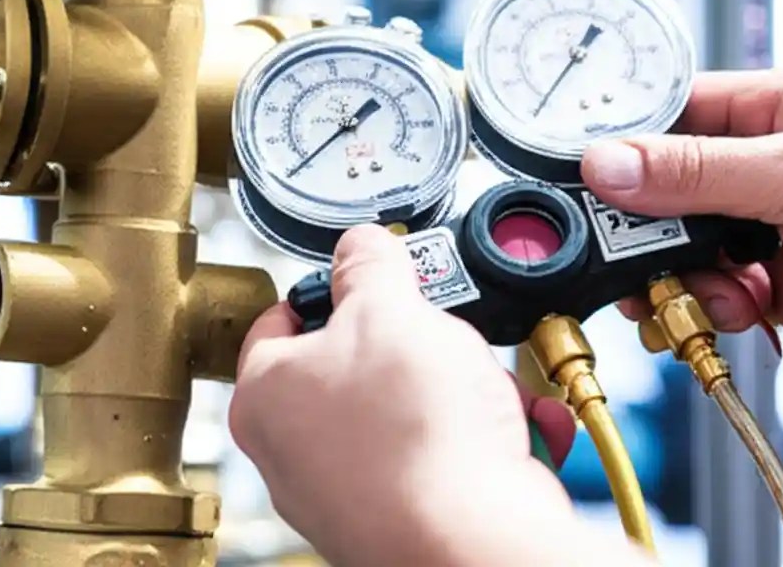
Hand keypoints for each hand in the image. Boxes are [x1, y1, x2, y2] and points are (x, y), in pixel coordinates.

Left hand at [230, 225, 645, 566]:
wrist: (475, 538)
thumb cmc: (413, 439)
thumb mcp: (389, 310)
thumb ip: (370, 267)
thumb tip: (362, 246)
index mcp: (266, 396)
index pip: (278, 321)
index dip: (329, 290)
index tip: (365, 278)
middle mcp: (297, 453)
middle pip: (360, 367)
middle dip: (419, 347)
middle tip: (443, 339)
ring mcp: (353, 491)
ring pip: (413, 411)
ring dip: (466, 391)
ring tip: (488, 392)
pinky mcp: (409, 517)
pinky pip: (449, 457)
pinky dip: (489, 438)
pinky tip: (516, 431)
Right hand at [582, 68, 782, 370]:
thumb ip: (695, 174)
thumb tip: (609, 163)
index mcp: (771, 112)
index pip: (670, 116)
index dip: (622, 146)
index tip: (586, 180)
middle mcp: (764, 168)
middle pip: (666, 194)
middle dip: (644, 230)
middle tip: (629, 255)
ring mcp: (770, 229)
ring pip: (685, 253)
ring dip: (680, 277)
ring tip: (696, 290)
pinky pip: (720, 296)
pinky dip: (718, 308)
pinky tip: (744, 308)